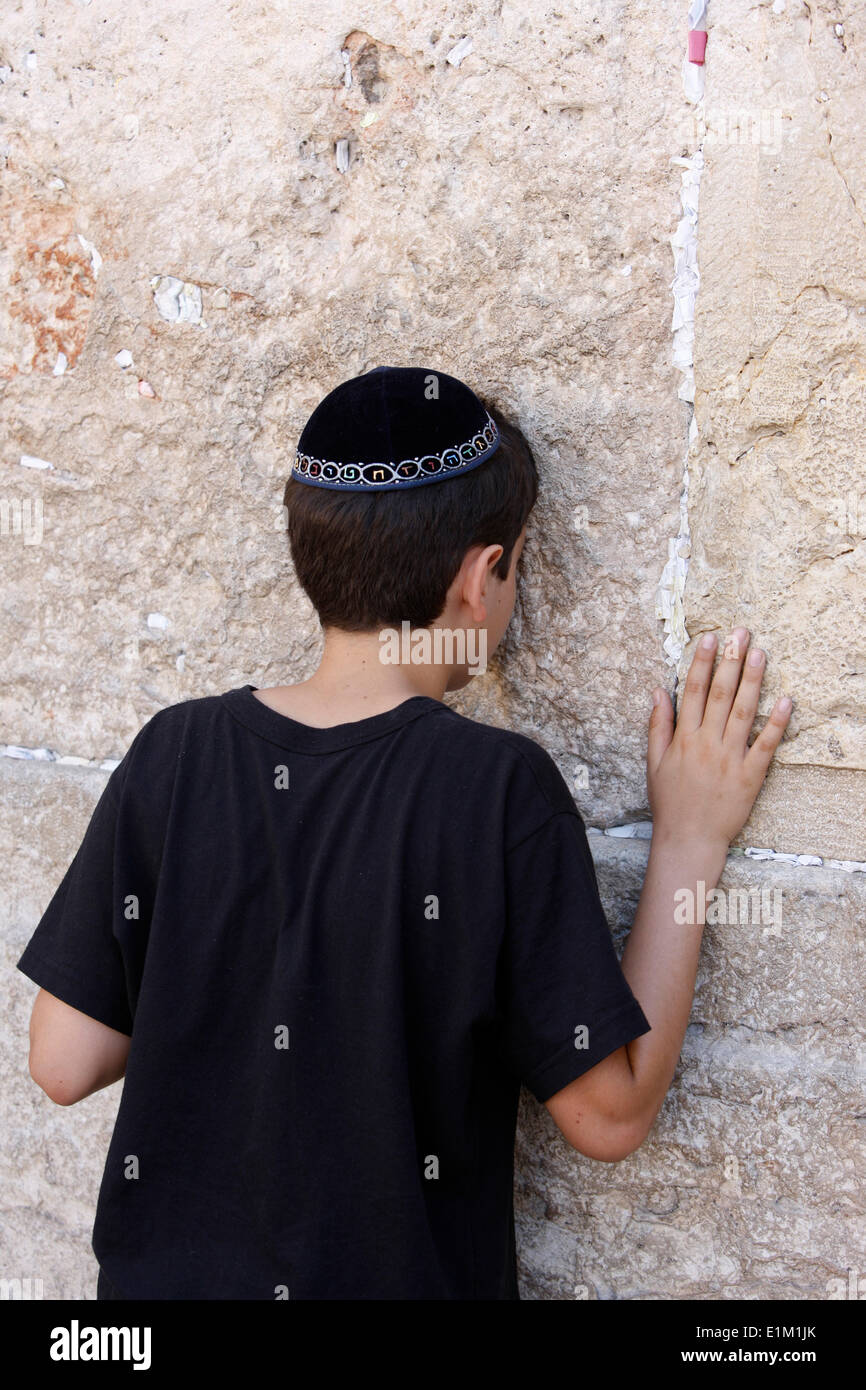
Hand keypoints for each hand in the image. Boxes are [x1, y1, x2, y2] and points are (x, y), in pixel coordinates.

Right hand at [647, 626, 792, 851]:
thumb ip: (658, 725)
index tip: (710, 639)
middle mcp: (707, 743)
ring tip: (761, 654)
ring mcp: (731, 758)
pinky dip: (776, 723)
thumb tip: (658, 691)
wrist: (689, 839)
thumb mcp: (654, 763)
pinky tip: (786, 701)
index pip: (693, 691)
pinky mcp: (751, 776)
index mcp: (684, 738)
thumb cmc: (670, 802)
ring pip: (743, 712)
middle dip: (731, 661)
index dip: (702, 662)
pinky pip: (766, 745)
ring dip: (753, 681)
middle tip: (741, 635)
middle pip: (720, 694)